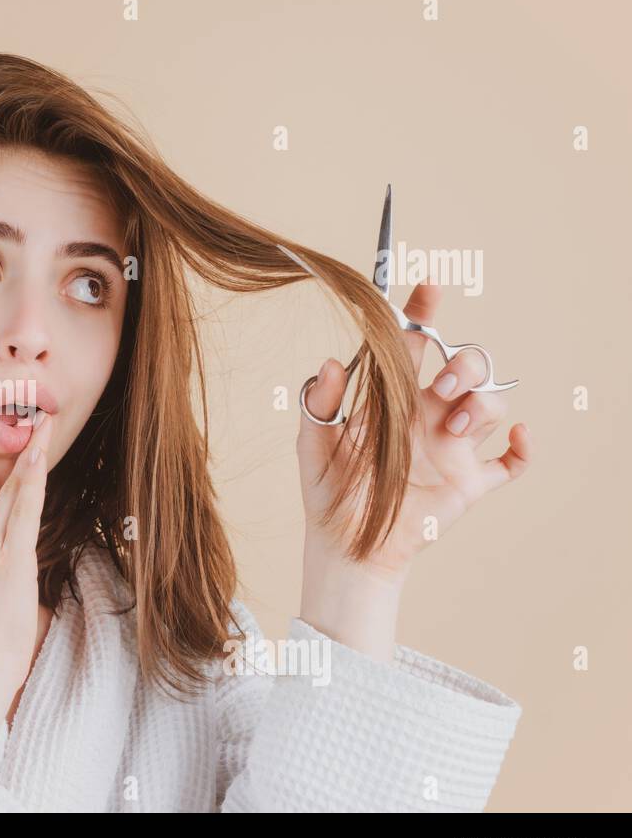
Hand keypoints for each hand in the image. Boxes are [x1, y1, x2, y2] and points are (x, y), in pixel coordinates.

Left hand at [299, 280, 533, 583]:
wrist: (347, 549)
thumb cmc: (328, 495)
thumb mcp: (314, 448)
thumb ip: (320, 405)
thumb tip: (331, 363)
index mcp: (392, 402)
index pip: (412, 348)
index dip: (421, 316)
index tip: (426, 289)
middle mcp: (426, 417)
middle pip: (466, 366)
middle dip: (465, 363)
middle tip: (445, 384)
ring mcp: (451, 448)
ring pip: (490, 404)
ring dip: (482, 405)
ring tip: (451, 428)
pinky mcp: (469, 483)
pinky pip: (512, 462)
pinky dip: (523, 448)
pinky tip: (516, 439)